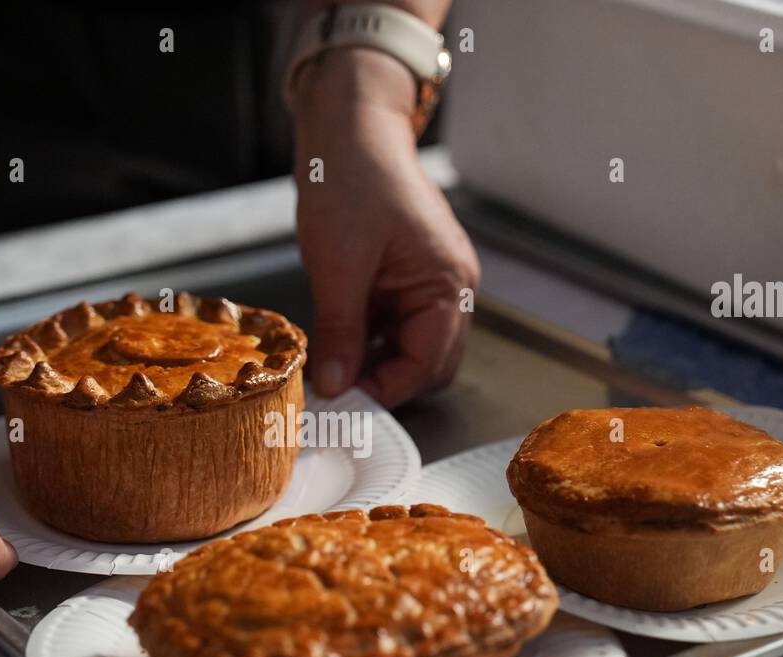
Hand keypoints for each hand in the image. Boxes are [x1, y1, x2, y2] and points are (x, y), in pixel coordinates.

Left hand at [293, 48, 479, 407]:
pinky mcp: (408, 276)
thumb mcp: (338, 267)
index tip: (342, 403)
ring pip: (410, 347)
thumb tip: (334, 387)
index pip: (428, 365)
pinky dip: (369, 339)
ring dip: (375, 362)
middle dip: (386, 381)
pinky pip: (395, 325)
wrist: (349, 128)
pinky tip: (336, 341)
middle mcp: (451, 288)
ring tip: (331, 367)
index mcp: (449, 285)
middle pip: (428, 364)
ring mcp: (431, 282)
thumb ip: (341, 333)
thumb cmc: (352, 182)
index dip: (385, 390)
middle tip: (337, 393)